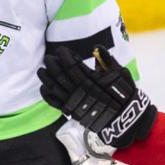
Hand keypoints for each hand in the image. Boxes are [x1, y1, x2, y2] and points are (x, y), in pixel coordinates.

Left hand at [39, 47, 155, 148]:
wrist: (124, 118)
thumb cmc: (124, 94)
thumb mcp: (120, 74)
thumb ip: (108, 60)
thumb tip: (98, 46)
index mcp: (91, 78)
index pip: (72, 63)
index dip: (65, 56)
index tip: (61, 50)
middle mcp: (80, 89)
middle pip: (60, 74)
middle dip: (52, 64)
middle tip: (48, 57)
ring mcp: (75, 101)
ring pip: (55, 87)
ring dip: (46, 78)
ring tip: (41, 70)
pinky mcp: (72, 112)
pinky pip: (56, 103)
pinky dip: (48, 95)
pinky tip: (44, 88)